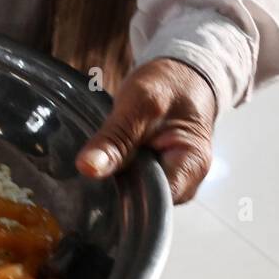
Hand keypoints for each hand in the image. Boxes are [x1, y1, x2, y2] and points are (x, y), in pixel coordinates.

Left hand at [75, 58, 217, 204]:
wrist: (182, 75)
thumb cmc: (169, 85)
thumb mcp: (139, 104)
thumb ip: (114, 139)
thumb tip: (87, 169)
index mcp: (192, 167)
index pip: (152, 203)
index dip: (121, 198)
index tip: (92, 185)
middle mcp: (186, 183)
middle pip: (143, 203)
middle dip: (114, 190)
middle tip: (87, 170)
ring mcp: (172, 181)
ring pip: (135, 194)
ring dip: (114, 181)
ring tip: (96, 162)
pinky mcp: (157, 176)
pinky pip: (133, 184)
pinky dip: (117, 174)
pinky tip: (103, 163)